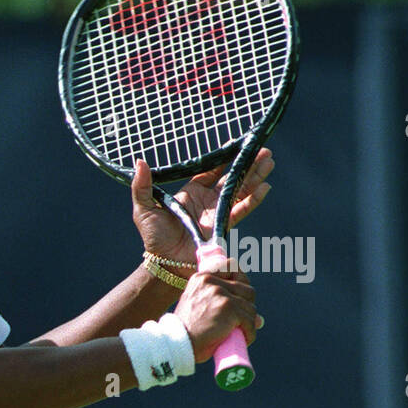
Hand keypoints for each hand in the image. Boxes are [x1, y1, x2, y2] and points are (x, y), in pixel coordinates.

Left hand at [131, 149, 274, 262]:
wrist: (164, 263)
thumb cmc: (153, 237)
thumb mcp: (144, 208)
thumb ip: (141, 186)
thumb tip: (139, 162)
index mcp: (190, 193)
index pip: (210, 171)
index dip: (222, 159)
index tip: (234, 145)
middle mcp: (207, 201)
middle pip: (231, 178)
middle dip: (247, 164)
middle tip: (262, 150)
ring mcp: (217, 212)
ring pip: (240, 190)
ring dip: (255, 176)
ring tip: (269, 161)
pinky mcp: (223, 225)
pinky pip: (241, 209)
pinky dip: (253, 199)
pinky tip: (265, 187)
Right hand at [174, 264, 261, 362]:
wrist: (178, 344)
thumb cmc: (186, 332)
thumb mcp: (196, 308)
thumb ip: (219, 304)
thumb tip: (259, 318)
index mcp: (201, 278)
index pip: (232, 267)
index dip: (241, 281)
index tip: (241, 295)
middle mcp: (212, 282)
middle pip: (247, 289)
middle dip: (247, 305)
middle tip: (241, 320)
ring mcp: (221, 294)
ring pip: (251, 307)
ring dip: (249, 322)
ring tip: (240, 333)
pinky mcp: (230, 308)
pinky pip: (250, 321)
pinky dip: (249, 333)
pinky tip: (243, 339)